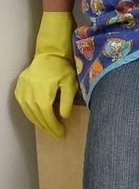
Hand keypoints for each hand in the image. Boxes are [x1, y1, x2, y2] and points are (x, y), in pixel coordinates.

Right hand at [14, 12, 78, 138]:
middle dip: (47, 127)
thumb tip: (63, 116)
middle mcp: (28, 95)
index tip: (62, 134)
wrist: (49, 54)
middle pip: (37, 117)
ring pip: (29, 113)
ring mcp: (21, 92)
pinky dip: (31, 114)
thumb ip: (67, 101)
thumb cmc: (62, 68)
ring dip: (39, 122)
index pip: (47, 116)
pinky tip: (38, 118)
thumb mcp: (70, 83)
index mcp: (41, 95)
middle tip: (57, 134)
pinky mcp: (18, 89)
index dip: (54, 127)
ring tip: (49, 128)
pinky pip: (23, 106)